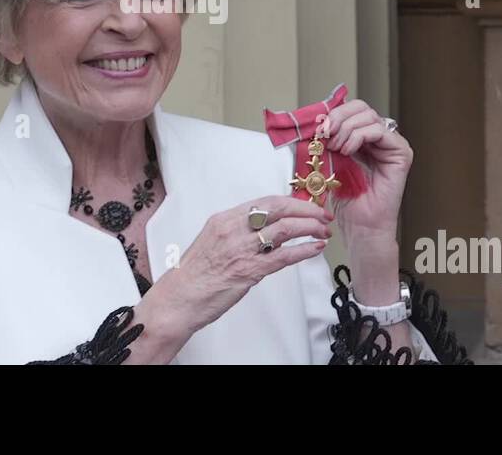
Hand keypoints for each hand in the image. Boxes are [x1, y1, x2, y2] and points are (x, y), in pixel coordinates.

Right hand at [151, 195, 331, 336]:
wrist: (178, 299)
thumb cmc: (194, 275)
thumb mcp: (214, 242)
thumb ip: (241, 234)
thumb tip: (272, 232)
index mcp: (224, 219)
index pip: (265, 201)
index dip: (291, 202)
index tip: (306, 206)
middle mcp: (233, 229)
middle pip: (278, 209)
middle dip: (305, 210)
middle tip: (322, 215)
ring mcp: (241, 249)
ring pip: (284, 229)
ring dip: (309, 228)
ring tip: (323, 231)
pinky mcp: (248, 271)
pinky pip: (283, 256)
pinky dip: (303, 250)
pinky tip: (315, 249)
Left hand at [317, 99, 413, 248]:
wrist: (360, 225)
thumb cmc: (347, 199)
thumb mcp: (331, 160)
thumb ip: (328, 139)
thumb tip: (316, 120)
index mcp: (365, 137)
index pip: (352, 109)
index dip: (334, 113)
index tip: (318, 128)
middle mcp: (381, 138)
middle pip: (361, 107)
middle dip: (339, 118)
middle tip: (325, 135)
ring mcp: (393, 144)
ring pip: (369, 116)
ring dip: (346, 129)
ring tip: (335, 148)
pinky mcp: (401, 152)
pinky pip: (379, 131)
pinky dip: (358, 137)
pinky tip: (347, 151)